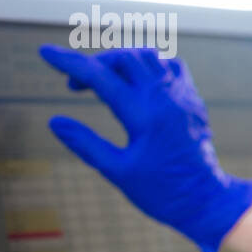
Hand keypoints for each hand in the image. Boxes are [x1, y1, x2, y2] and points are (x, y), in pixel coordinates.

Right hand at [38, 45, 251, 251]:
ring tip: (102, 82)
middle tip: (74, 86)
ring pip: (148, 56)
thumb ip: (85, 144)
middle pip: (123, 57)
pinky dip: (148, 65)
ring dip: (120, 60)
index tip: (45, 52)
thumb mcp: (117, 172)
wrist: (207, 200)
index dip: (68, 62)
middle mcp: (166, 98)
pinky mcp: (193, 101)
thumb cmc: (162, 192)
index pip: (99, 75)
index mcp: (145, 115)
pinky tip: (136, 82)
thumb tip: (54, 122)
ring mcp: (183, 96)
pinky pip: (171, 66)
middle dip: (93, 63)